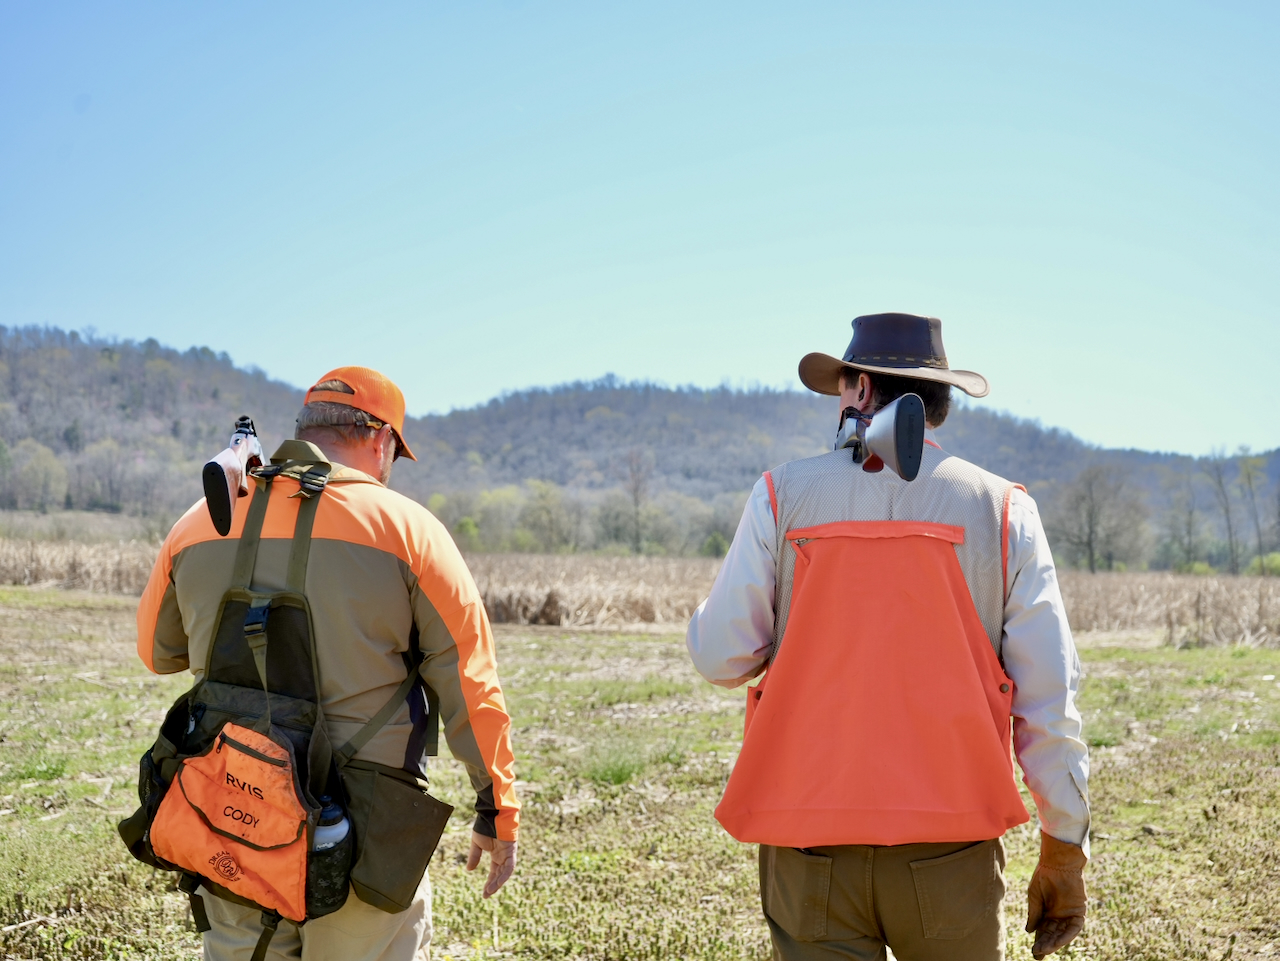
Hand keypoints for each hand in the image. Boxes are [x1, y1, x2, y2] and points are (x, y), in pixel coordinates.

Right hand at [466, 831, 516, 897]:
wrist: (491, 815)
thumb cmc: (484, 826)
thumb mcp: (477, 844)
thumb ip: (474, 856)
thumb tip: (469, 870)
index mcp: (497, 854)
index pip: (495, 872)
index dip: (490, 882)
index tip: (484, 893)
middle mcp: (504, 856)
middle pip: (500, 874)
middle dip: (493, 885)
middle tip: (486, 895)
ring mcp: (508, 853)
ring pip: (505, 873)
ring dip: (498, 883)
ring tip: (489, 892)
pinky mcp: (512, 851)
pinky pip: (510, 866)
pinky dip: (504, 875)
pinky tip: (498, 883)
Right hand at [1025, 832, 1086, 958]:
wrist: (1057, 862)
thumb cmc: (1044, 875)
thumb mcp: (1034, 895)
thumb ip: (1034, 913)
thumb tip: (1029, 931)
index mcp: (1047, 911)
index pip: (1043, 931)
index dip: (1039, 941)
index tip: (1034, 952)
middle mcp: (1059, 915)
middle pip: (1052, 934)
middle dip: (1045, 944)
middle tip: (1037, 953)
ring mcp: (1069, 913)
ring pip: (1063, 933)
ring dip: (1055, 943)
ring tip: (1045, 950)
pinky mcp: (1079, 911)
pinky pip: (1074, 927)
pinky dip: (1067, 935)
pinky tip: (1058, 942)